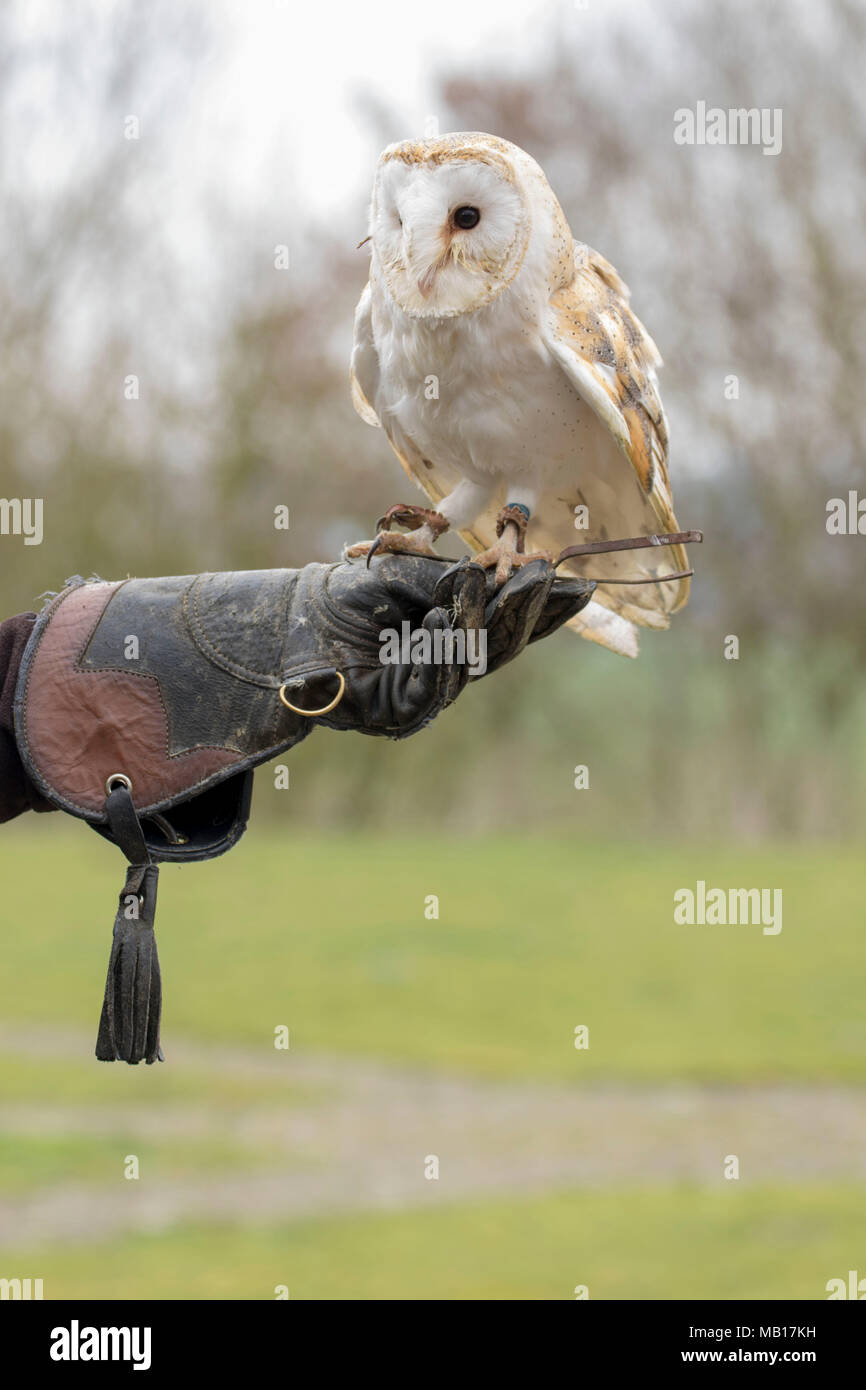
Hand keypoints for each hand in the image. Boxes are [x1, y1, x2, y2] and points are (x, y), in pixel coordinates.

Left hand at [278, 552, 593, 738]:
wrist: (291, 622)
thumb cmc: (347, 595)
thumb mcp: (411, 575)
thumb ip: (460, 580)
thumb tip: (516, 566)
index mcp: (458, 635)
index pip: (512, 623)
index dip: (547, 608)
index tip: (583, 586)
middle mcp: (450, 668)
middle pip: (502, 645)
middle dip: (525, 609)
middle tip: (544, 575)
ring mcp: (427, 695)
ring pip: (470, 664)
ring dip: (479, 622)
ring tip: (485, 581)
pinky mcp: (398, 715)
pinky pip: (430, 686)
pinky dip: (438, 653)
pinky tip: (442, 620)